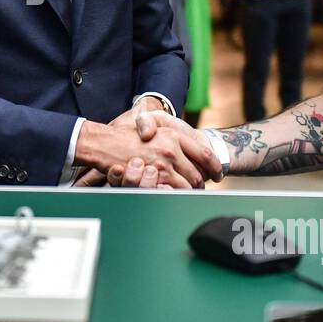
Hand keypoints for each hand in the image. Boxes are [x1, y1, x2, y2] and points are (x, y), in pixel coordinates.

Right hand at [74, 111, 219, 188]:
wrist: (105, 143)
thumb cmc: (126, 135)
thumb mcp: (153, 126)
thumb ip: (172, 136)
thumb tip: (191, 147)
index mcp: (174, 135)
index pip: (205, 153)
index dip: (214, 166)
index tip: (217, 174)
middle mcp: (172, 149)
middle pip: (197, 173)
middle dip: (200, 183)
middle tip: (199, 188)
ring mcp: (163, 164)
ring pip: (187, 185)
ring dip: (189, 192)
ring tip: (187, 195)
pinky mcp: (154, 177)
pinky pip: (173, 192)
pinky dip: (176, 196)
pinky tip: (173, 195)